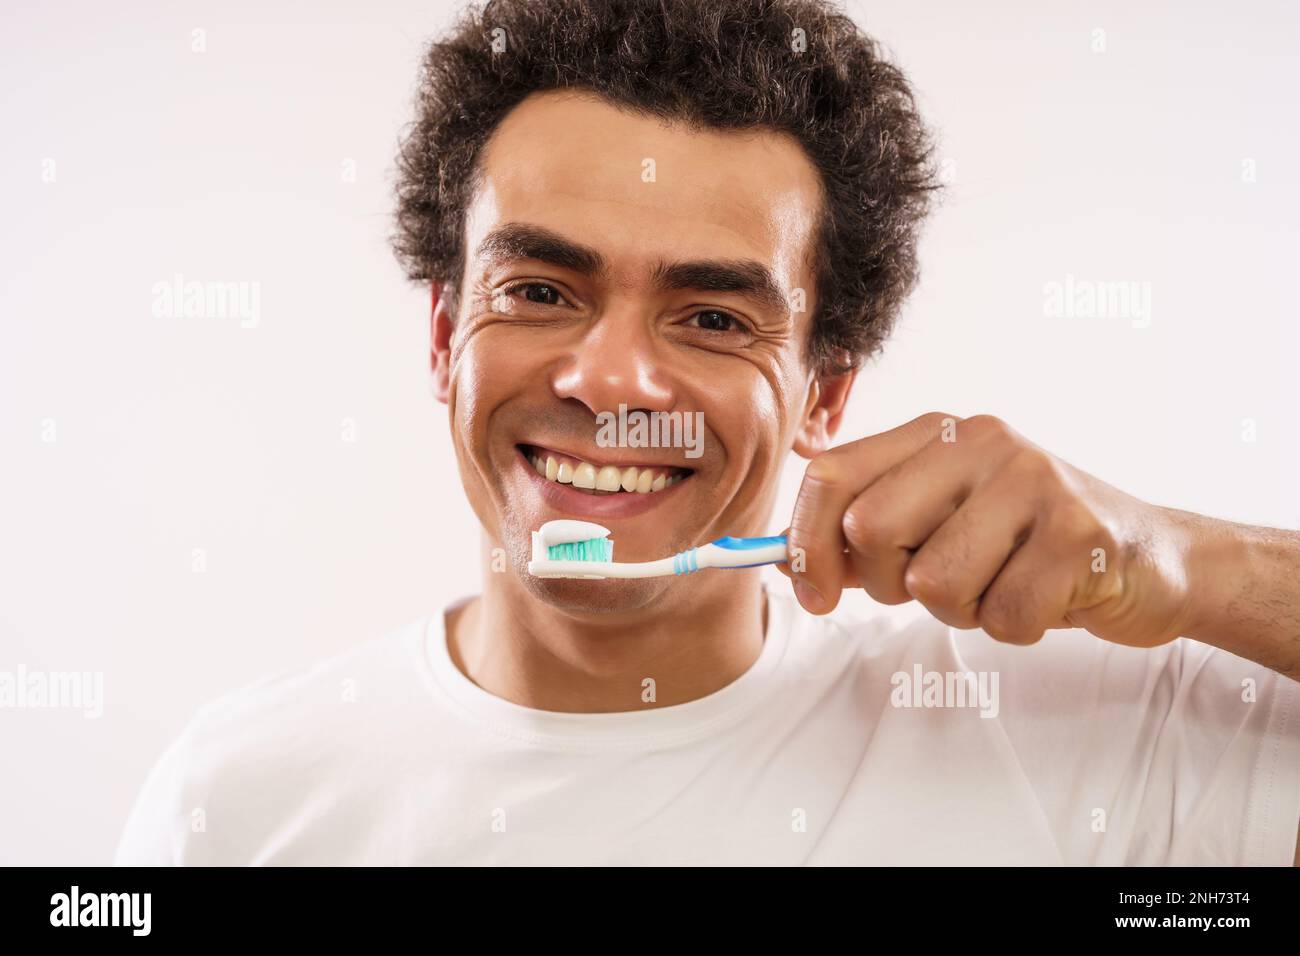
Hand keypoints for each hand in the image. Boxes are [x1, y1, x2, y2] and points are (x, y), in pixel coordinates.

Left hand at [780, 412, 1199, 647]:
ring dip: (962, 610)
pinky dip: (1016, 627)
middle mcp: (981, 440)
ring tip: (1003, 585)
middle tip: (939, 585)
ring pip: (935, 583)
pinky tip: (1047, 597)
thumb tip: (785, 561)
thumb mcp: (941, 521)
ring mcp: (1035, 479)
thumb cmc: (1025, 546)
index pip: (830, 475)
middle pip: (870, 529)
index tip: (814, 596)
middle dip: (890, 584)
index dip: (805, 545)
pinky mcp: (1079, 531)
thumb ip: (870, 531)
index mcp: (936, 433)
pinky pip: (1003, 617)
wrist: (1149, 557)